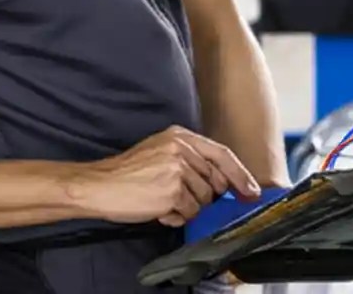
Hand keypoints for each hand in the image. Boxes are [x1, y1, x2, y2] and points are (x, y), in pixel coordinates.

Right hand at [68, 125, 259, 226]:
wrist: (100, 185)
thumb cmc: (128, 173)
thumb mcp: (161, 152)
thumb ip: (190, 160)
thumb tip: (221, 182)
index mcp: (181, 136)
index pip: (222, 154)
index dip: (241, 174)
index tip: (252, 191)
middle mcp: (182, 149)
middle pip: (216, 181)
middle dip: (204, 196)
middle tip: (180, 198)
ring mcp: (178, 169)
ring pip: (203, 200)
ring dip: (186, 208)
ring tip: (162, 201)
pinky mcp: (172, 190)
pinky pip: (188, 212)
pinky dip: (175, 217)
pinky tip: (158, 210)